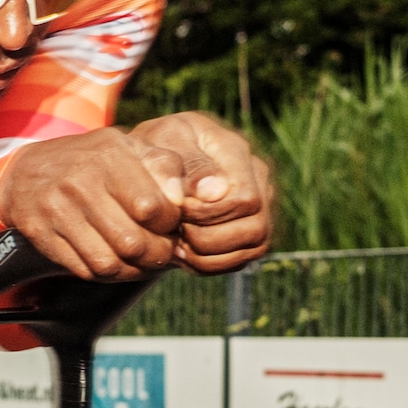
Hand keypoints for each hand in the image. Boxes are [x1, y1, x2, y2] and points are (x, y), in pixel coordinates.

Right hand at [0, 127, 184, 280]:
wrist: (29, 172)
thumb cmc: (94, 161)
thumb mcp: (130, 149)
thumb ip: (166, 166)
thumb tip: (194, 197)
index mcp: (110, 156)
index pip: (154, 209)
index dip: (170, 224)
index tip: (171, 224)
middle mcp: (80, 182)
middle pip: (133, 243)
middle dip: (156, 254)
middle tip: (163, 250)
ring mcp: (58, 211)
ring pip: (110, 263)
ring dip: (134, 270)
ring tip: (143, 259)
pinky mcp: (42, 235)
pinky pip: (86, 270)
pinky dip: (109, 274)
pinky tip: (119, 262)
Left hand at [126, 111, 274, 274]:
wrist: (148, 165)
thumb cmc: (152, 148)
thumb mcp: (160, 143)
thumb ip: (184, 165)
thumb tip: (212, 193)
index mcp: (236, 150)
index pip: (245, 198)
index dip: (207, 215)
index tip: (174, 211)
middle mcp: (258, 178)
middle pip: (255, 228)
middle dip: (206, 238)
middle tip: (173, 230)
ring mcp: (259, 205)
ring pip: (253, 249)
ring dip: (207, 255)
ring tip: (175, 243)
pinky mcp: (248, 231)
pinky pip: (240, 261)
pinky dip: (207, 264)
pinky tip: (181, 251)